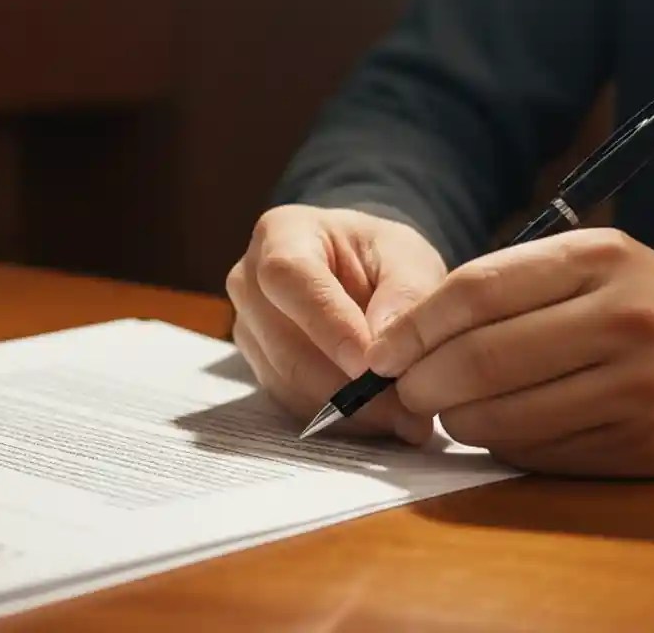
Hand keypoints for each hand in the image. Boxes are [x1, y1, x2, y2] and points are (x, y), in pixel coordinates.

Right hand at [226, 204, 445, 443]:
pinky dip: (334, 417)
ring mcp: (246, 325)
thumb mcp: (407, 256)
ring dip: (344, 408)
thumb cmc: (379, 256)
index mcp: (281, 234)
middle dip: (343, 383)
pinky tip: (378, 419)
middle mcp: (248, 280)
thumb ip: (405, 294)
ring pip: (284, 378)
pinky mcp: (256, 364)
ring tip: (403, 419)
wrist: (358, 271)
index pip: (288, 277)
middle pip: (281, 340)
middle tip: (405, 410)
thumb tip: (383, 352)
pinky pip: (288, 399)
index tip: (371, 366)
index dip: (326, 324)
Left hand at [369, 229, 653, 477]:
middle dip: (420, 382)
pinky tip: (507, 429)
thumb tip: (404, 333)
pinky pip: (539, 453)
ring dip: (456, 421)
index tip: (379, 351)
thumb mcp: (593, 269)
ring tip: (451, 411)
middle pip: (478, 359)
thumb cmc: (648, 309)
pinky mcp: (645, 444)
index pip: (474, 291)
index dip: (412, 326)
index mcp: (599, 259)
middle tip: (403, 390)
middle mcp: (623, 318)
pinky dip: (504, 446)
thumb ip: (507, 287)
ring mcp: (640, 386)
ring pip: (501, 416)